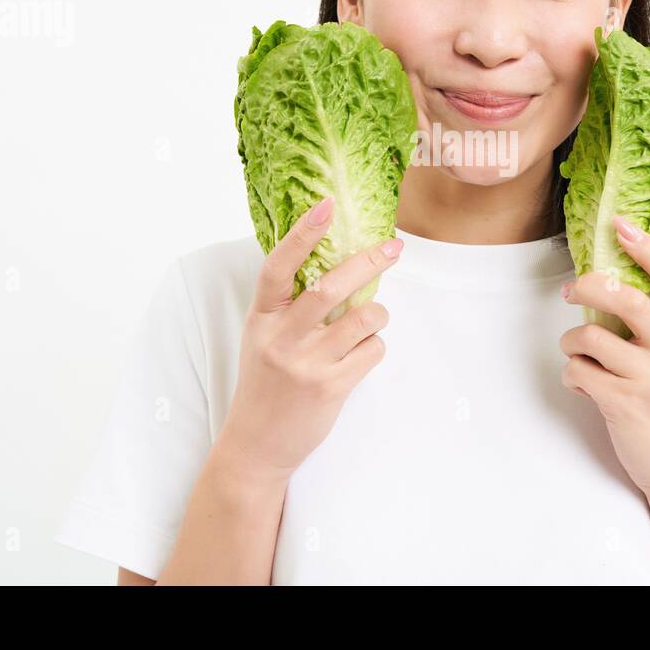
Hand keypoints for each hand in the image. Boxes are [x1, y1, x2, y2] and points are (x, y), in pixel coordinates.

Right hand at [217, 195, 402, 482]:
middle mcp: (281, 338)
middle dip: (369, 262)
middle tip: (393, 247)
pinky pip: (373, 351)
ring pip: (363, 318)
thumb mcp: (264, 337)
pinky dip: (376, 346)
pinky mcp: (330, 388)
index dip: (302, 233)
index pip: (278, 267)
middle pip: (331, 286)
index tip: (327, 206)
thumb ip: (289, 304)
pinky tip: (362, 354)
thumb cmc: (266, 382)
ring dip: (378, 313)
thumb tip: (336, 261)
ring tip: (372, 320)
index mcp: (262, 318)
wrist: (256, 444)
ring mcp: (306, 365)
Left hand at [558, 214, 649, 502]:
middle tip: (570, 290)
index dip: (649, 249)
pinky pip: (578, 370)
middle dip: (589, 286)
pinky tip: (584, 386)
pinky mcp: (625, 404)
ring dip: (572, 343)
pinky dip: (571, 374)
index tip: (620, 225)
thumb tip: (607, 282)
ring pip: (590, 336)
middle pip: (627, 298)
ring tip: (580, 357)